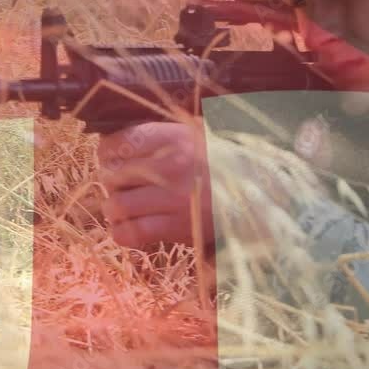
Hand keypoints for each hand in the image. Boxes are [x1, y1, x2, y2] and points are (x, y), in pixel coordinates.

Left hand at [96, 122, 212, 248]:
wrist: (260, 194)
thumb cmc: (221, 162)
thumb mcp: (194, 135)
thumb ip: (158, 138)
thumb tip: (112, 146)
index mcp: (174, 138)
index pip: (119, 143)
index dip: (107, 154)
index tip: (112, 160)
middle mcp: (171, 166)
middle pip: (113, 175)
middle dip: (111, 183)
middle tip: (120, 187)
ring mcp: (174, 198)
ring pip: (118, 205)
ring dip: (114, 209)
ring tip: (123, 209)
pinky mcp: (179, 228)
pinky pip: (132, 233)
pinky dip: (123, 233)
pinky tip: (129, 229)